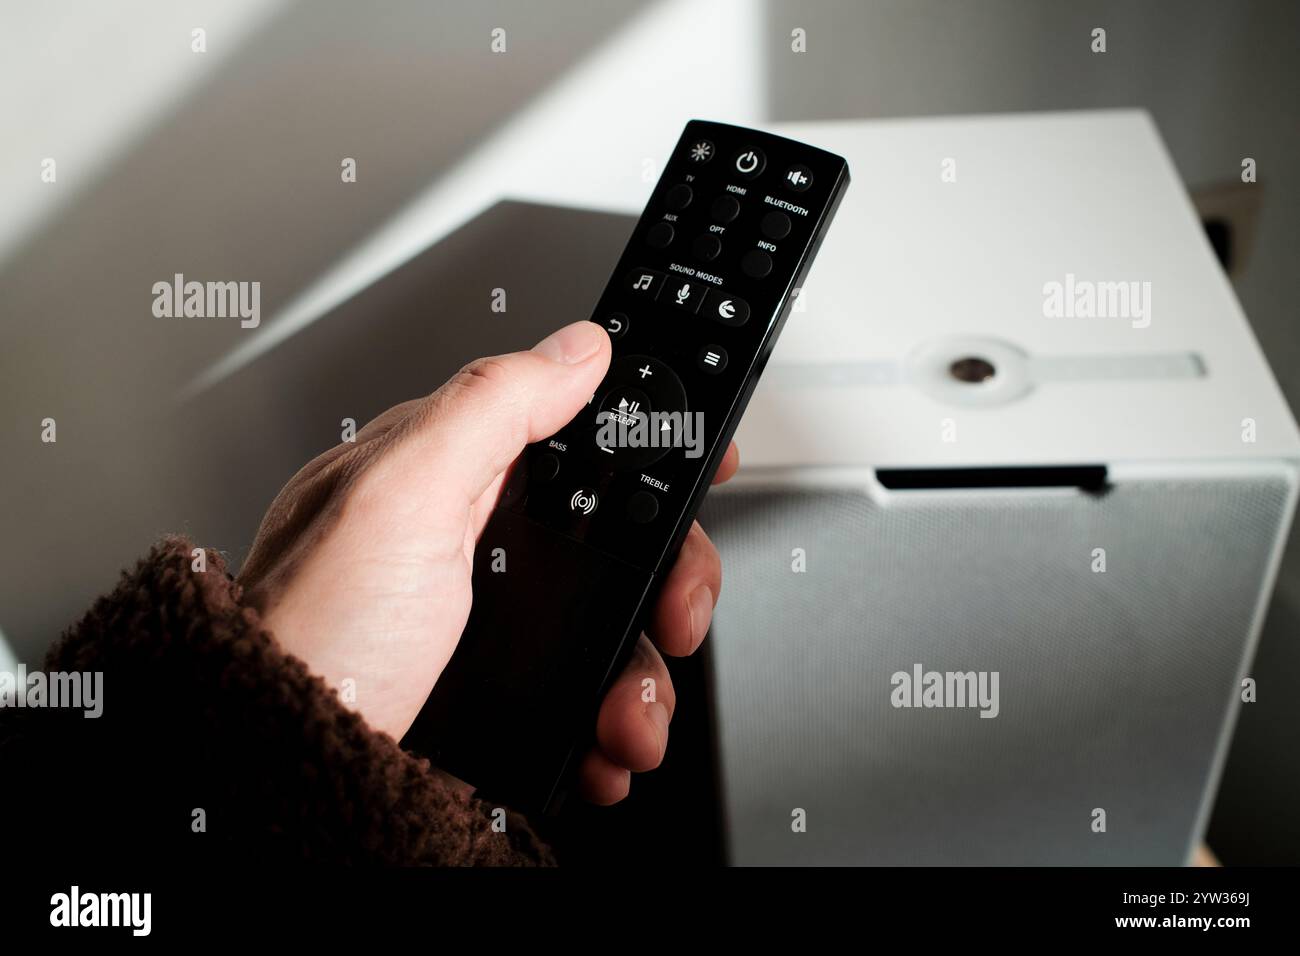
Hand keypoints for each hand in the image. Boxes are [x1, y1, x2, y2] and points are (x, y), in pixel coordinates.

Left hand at [237, 320, 736, 803]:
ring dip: (644, 673)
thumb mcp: (398, 498)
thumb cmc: (308, 635)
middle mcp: (478, 539)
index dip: (652, 452)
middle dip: (666, 583)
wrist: (264, 766)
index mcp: (458, 473)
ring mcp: (490, 616)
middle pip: (620, 537)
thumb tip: (577, 346)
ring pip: (614, 622)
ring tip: (626, 718)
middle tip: (672, 619)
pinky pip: (584, 687)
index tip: (706, 472)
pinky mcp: (496, 683)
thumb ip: (491, 407)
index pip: (581, 435)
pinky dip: (611, 718)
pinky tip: (604, 741)